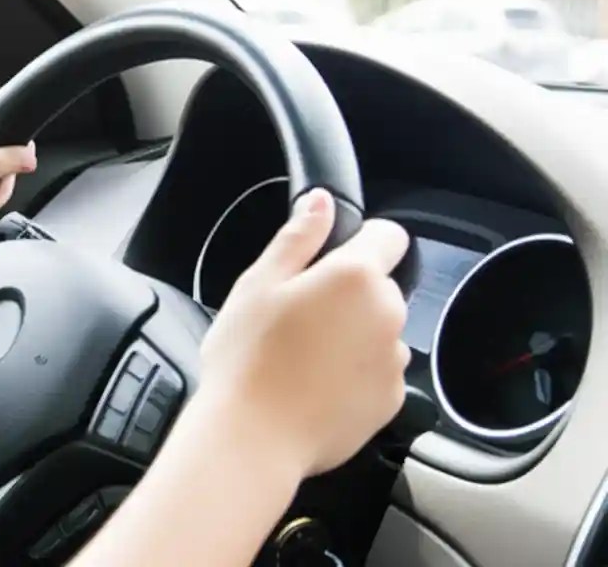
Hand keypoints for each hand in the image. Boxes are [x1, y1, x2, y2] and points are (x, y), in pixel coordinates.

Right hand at [196, 188, 410, 477]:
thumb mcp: (257, 284)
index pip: (388, 236)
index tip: (329, 260)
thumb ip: (297, 237)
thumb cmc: (247, 359)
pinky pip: (377, 374)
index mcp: (355, 276)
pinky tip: (313, 386)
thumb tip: (321, 201)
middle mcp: (387, 314)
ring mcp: (394, 361)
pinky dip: (354, 376)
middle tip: (295, 317)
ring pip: (377, 332)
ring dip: (352, 337)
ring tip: (302, 358)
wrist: (253, 438)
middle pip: (379, 288)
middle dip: (346, 296)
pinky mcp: (391, 401)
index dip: (360, 240)